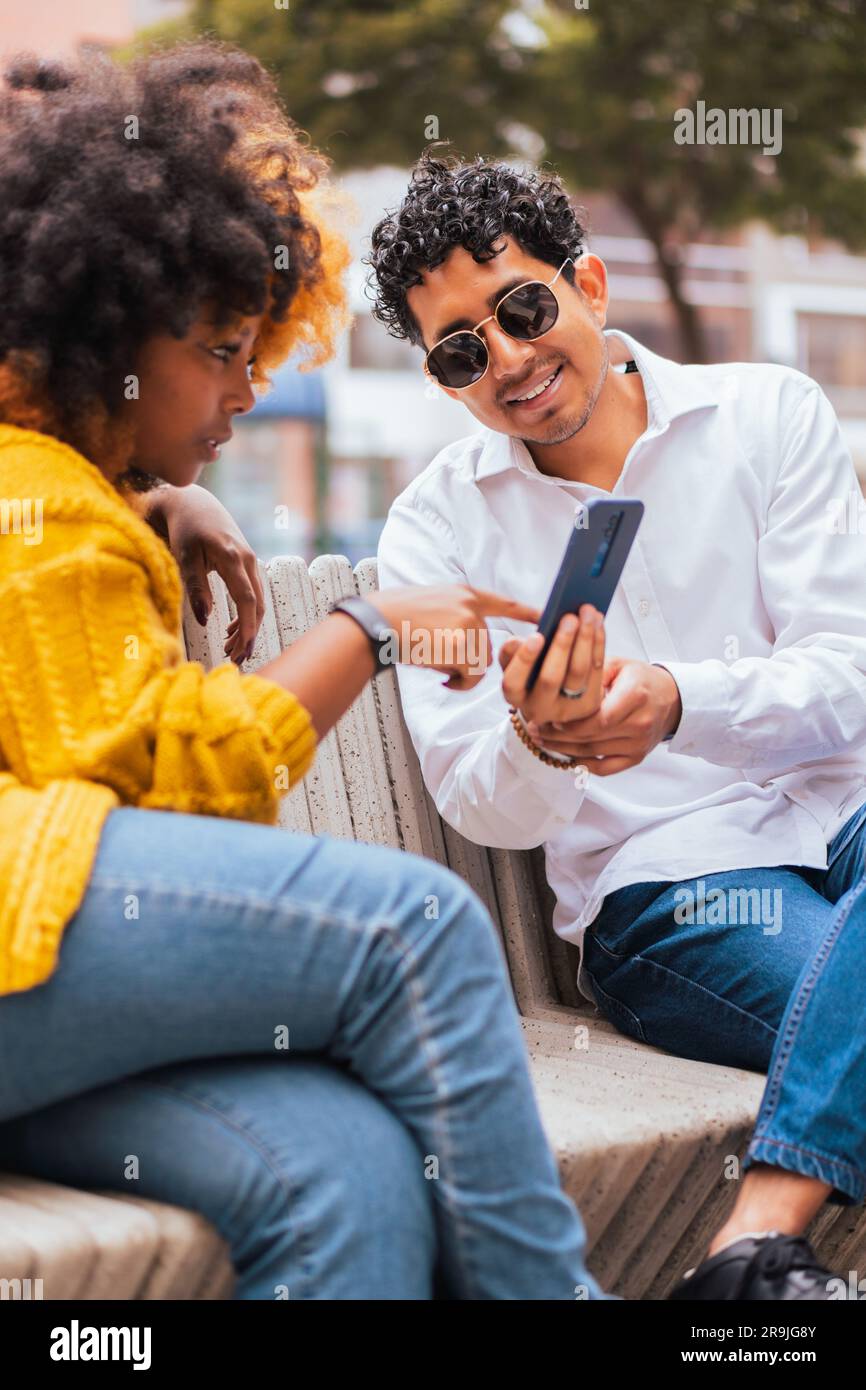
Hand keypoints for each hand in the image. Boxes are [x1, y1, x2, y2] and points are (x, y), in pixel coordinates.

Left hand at [150, 485, 264, 663]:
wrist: (192, 502)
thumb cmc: (184, 528)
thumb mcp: (184, 556)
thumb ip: (196, 588)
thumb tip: (206, 620)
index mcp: (233, 557)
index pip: (246, 600)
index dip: (246, 628)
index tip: (240, 651)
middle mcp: (248, 560)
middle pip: (257, 605)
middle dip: (249, 635)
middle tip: (235, 660)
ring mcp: (251, 562)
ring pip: (257, 601)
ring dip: (247, 627)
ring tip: (230, 649)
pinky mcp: (247, 565)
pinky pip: (253, 594)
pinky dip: (245, 614)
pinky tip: (230, 629)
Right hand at [370, 585, 541, 689]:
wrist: (376, 624)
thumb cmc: (396, 620)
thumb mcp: (432, 605)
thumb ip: (456, 617)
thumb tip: (468, 648)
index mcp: (464, 594)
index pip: (503, 603)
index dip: (526, 612)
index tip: (546, 616)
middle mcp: (472, 607)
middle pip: (487, 647)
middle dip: (468, 661)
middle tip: (441, 663)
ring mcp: (469, 626)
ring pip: (481, 664)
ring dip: (462, 673)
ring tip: (436, 667)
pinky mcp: (462, 646)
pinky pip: (472, 676)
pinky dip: (459, 683)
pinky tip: (442, 680)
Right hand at [499, 604, 605, 725]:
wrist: (553, 694)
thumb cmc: (529, 670)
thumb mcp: (513, 659)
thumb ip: (513, 650)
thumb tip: (525, 640)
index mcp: (515, 696)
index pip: (513, 682)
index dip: (524, 660)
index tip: (536, 636)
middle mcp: (539, 709)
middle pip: (551, 678)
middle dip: (561, 645)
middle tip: (569, 618)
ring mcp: (567, 710)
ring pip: (578, 672)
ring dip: (585, 639)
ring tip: (588, 613)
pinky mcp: (590, 704)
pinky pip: (596, 669)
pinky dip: (598, 642)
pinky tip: (598, 622)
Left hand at [527, 657, 681, 775]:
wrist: (671, 699)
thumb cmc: (640, 679)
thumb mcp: (619, 664)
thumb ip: (591, 671)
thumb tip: (558, 680)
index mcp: (635, 696)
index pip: (599, 718)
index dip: (571, 722)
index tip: (547, 717)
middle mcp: (639, 724)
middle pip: (591, 737)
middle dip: (558, 735)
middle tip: (534, 728)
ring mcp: (638, 744)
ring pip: (593, 754)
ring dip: (564, 749)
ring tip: (542, 739)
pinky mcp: (636, 758)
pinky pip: (605, 769)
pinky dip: (582, 764)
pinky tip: (564, 755)